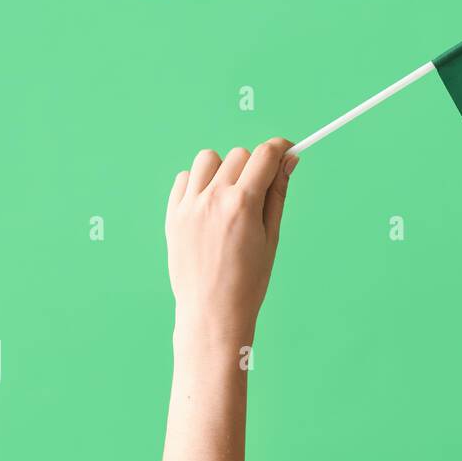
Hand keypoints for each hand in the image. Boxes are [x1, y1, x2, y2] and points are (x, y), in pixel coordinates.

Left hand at [165, 138, 297, 355]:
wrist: (211, 312)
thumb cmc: (248, 280)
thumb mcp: (271, 236)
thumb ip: (277, 194)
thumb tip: (289, 160)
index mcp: (242, 204)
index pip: (265, 154)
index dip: (281, 148)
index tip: (288, 150)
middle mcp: (213, 199)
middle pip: (239, 154)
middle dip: (255, 165)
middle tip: (260, 191)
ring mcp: (188, 206)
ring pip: (208, 159)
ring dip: (224, 169)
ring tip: (230, 195)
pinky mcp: (172, 215)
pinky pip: (183, 178)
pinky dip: (198, 183)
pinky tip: (209, 204)